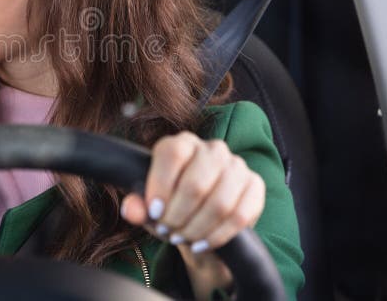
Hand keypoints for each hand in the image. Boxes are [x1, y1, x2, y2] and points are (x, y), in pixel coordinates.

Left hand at [119, 131, 265, 297]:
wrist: (200, 221)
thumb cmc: (170, 206)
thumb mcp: (149, 207)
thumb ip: (136, 205)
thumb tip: (131, 210)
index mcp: (182, 143)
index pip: (172, 154)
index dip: (160, 186)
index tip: (154, 213)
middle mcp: (212, 148)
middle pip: (196, 183)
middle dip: (178, 216)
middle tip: (167, 231)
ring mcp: (237, 166)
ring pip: (219, 203)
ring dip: (196, 228)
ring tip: (182, 238)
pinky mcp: (255, 186)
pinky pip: (239, 216)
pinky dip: (217, 236)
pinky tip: (201, 244)